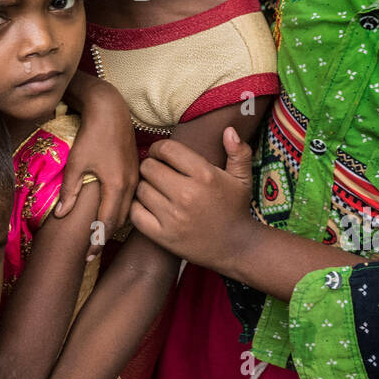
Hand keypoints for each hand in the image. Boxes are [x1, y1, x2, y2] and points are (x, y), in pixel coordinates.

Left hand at [58, 80, 137, 260]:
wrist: (110, 110)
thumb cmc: (91, 134)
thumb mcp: (76, 163)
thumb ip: (70, 190)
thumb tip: (61, 215)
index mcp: (116, 185)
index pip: (107, 223)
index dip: (97, 241)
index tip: (88, 256)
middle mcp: (131, 184)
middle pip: (120, 220)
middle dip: (105, 237)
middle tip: (91, 252)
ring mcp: (136, 177)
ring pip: (128, 209)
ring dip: (114, 224)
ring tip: (99, 236)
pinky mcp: (136, 170)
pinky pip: (131, 198)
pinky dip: (121, 209)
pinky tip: (111, 212)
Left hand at [131, 127, 255, 271]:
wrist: (235, 248)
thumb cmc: (236, 209)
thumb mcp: (243, 179)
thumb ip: (239, 152)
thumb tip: (229, 130)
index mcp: (204, 176)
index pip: (167, 149)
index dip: (160, 148)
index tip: (162, 155)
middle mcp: (187, 195)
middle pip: (148, 167)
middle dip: (151, 166)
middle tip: (157, 172)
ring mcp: (173, 217)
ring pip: (140, 189)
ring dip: (144, 186)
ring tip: (154, 188)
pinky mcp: (163, 236)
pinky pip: (135, 212)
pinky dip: (137, 207)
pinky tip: (148, 205)